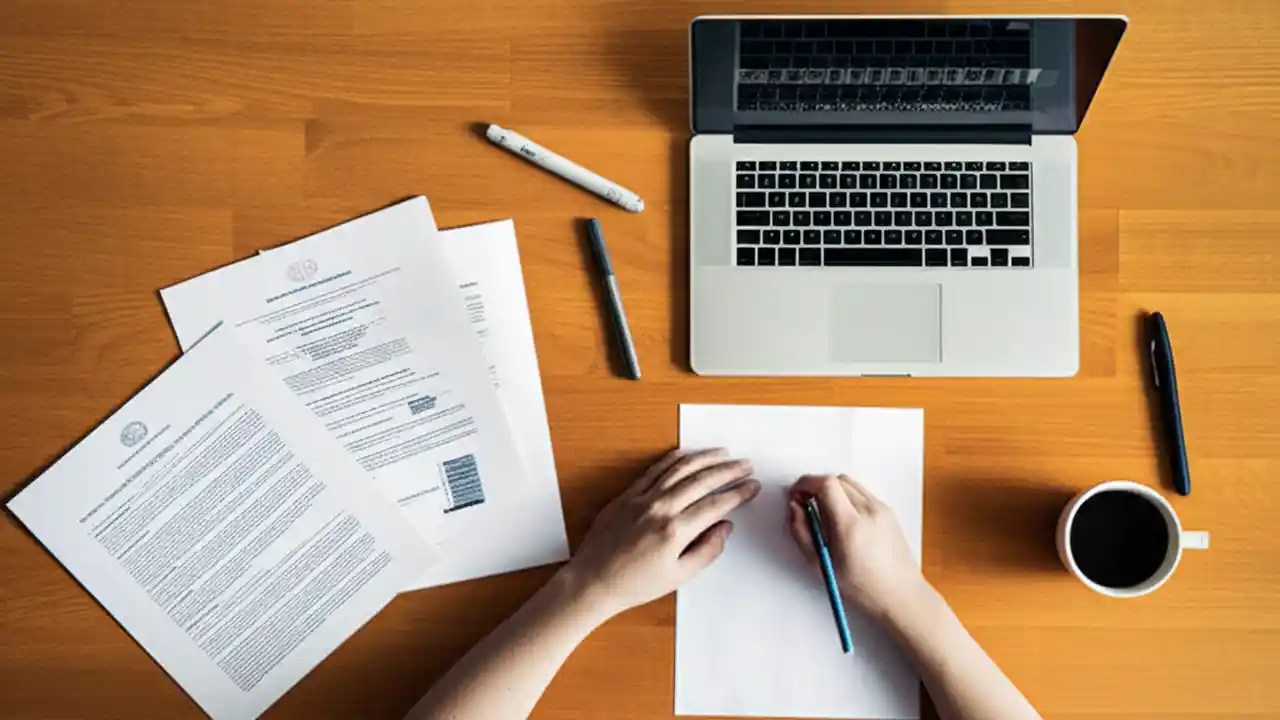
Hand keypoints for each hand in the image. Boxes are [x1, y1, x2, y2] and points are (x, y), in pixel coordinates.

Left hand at [560, 448, 759, 619]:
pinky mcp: (627, 494)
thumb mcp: (679, 577)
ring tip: (724, 454)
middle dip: (728, 470)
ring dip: (705, 458)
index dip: (738, 493)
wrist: (593, 581)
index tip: (752, 486)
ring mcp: (641, 498)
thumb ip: (707, 550)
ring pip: (679, 469)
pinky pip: (655, 470)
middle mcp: (659, 508)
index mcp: (675, 531)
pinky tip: (687, 454)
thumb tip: (726, 527)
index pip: (715, 504)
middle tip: (746, 465)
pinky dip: (674, 459)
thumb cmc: (635, 584)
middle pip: (702, 480)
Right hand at [787, 474, 925, 620]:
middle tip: (806, 504)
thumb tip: (795, 506)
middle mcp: (869, 511)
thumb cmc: (861, 587)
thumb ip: (802, 532)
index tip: (796, 494)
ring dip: (832, 490)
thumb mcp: (820, 565)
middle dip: (816, 486)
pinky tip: (843, 519)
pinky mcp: (888, 511)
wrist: (900, 594)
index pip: (825, 484)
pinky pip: (861, 492)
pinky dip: (846, 497)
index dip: (805, 483)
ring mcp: (881, 509)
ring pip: (849, 482)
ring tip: (825, 514)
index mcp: (850, 525)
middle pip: (836, 479)